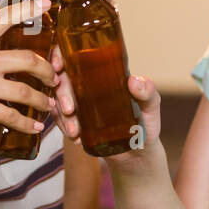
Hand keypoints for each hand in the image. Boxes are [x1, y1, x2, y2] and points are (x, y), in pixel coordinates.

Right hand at [0, 0, 58, 142]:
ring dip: (43, 100)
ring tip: (49, 104)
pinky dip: (28, 123)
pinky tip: (34, 126)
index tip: (46, 4)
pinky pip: (13, 116)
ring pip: (27, 91)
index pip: (4, 17)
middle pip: (29, 60)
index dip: (29, 9)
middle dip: (48, 70)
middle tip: (54, 77)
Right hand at [50, 48, 161, 164]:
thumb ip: (148, 92)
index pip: (74, 57)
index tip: (58, 66)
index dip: (59, 56)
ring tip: (75, 131)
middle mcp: (86, 85)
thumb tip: (134, 81)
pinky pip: (60, 121)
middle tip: (70, 110)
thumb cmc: (146, 123)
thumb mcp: (151, 105)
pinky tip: (75, 137)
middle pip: (62, 80)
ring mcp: (78, 104)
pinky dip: (64, 128)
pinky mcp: (75, 122)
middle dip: (61, 94)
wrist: (138, 152)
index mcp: (100, 73)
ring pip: (57, 101)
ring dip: (61, 116)